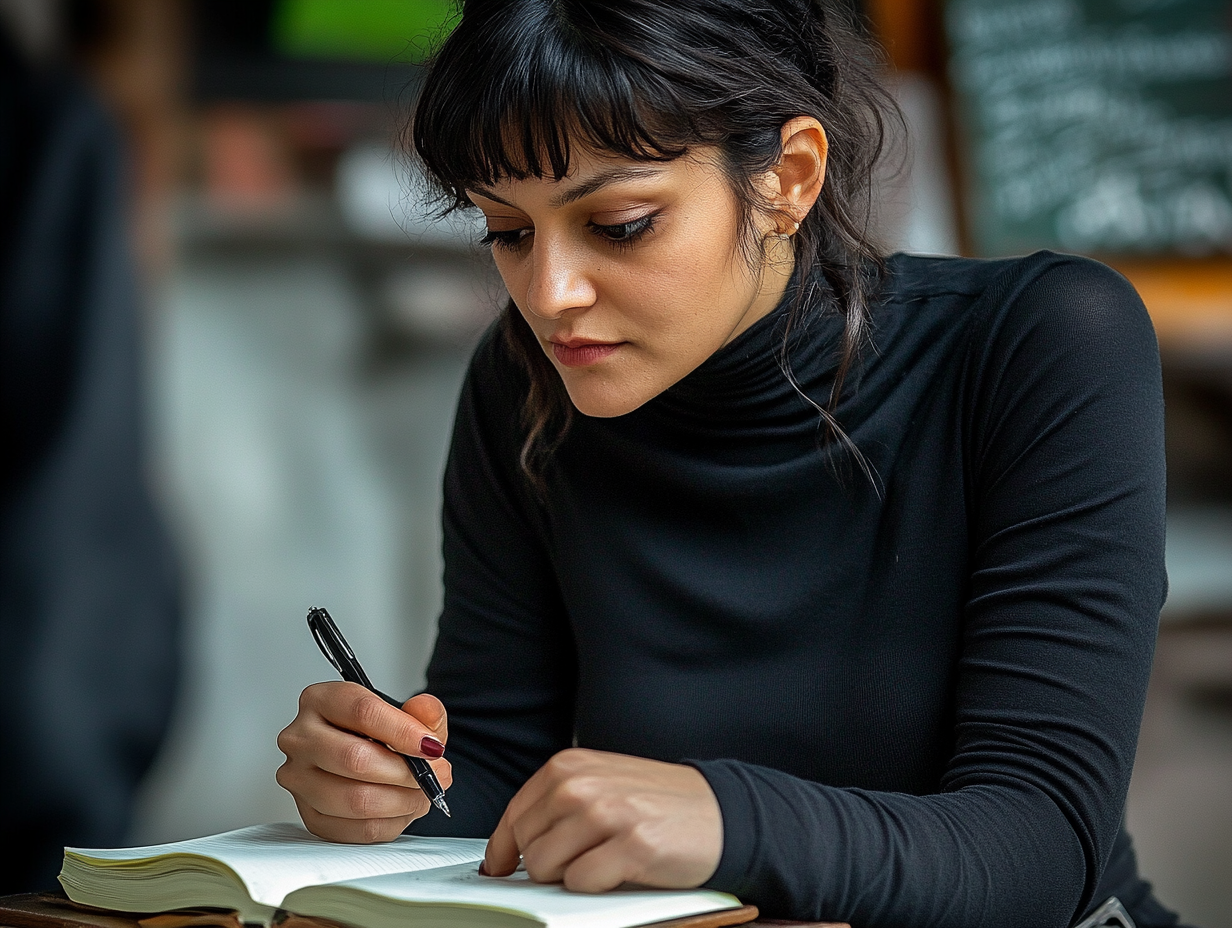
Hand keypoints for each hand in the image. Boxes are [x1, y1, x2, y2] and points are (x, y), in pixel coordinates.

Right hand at [276, 682, 451, 841]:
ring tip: (421, 792)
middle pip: (355, 759)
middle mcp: (300, 739)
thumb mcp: (407, 714)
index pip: (363, 712)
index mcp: (320, 700)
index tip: (431, 746)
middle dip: (406, 772)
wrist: (366, 759)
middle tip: (433, 774)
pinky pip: (357, 829)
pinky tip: (403, 807)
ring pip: (356, 800)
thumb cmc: (381, 734)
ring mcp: (299, 780)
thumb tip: (425, 710)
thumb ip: (423, 710)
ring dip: (402, 800)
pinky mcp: (311, 816)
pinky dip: (392, 822)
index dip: (404, 732)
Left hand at [483, 748, 722, 891]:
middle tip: (581, 858)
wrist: (720, 812)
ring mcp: (606, 814)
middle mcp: (582, 785)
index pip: (513, 816)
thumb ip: (557, 804)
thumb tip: (508, 847)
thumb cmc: (658, 803)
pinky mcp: (630, 847)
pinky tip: (620, 869)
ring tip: (602, 860)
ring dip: (569, 876)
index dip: (502, 849)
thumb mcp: (601, 783)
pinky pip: (580, 883)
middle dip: (546, 863)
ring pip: (546, 867)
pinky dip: (595, 886)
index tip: (499, 868)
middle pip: (526, 846)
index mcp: (570, 767)